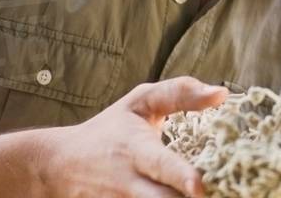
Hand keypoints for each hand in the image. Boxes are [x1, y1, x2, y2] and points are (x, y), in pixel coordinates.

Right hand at [35, 76, 227, 197]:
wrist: (57, 165)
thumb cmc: (109, 129)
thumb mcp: (139, 102)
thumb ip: (179, 93)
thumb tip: (222, 94)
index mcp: (135, 150)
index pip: (159, 165)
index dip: (180, 177)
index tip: (199, 186)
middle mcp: (128, 183)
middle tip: (222, 191)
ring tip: (214, 194)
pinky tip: (185, 197)